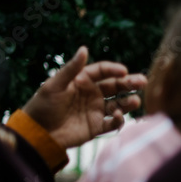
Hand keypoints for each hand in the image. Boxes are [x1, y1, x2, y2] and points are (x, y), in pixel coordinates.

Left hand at [22, 46, 146, 148]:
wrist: (38, 132)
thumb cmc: (42, 105)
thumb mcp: (55, 85)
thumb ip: (72, 69)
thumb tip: (84, 49)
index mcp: (82, 81)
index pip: (103, 72)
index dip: (114, 70)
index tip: (124, 71)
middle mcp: (92, 94)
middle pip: (115, 86)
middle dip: (130, 84)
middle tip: (142, 82)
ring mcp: (96, 110)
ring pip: (118, 104)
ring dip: (129, 102)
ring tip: (136, 101)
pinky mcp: (97, 127)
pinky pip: (113, 123)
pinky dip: (119, 120)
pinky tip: (118, 116)